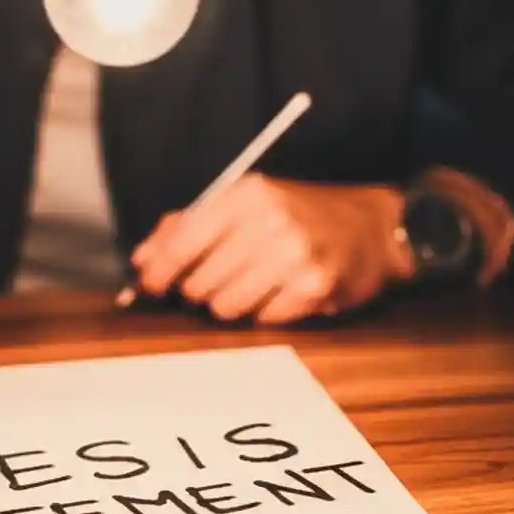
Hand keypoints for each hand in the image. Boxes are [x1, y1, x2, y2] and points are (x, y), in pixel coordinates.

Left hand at [129, 173, 414, 324]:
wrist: (370, 228)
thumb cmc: (298, 215)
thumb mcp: (244, 203)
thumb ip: (187, 226)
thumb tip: (143, 258)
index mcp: (246, 194)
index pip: (183, 243)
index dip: (159, 271)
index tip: (150, 286)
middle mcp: (270, 220)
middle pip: (199, 282)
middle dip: (199, 289)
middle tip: (220, 279)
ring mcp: (294, 254)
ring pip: (225, 307)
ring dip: (231, 303)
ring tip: (253, 284)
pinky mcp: (313, 286)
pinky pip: (261, 319)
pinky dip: (266, 312)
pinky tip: (282, 292)